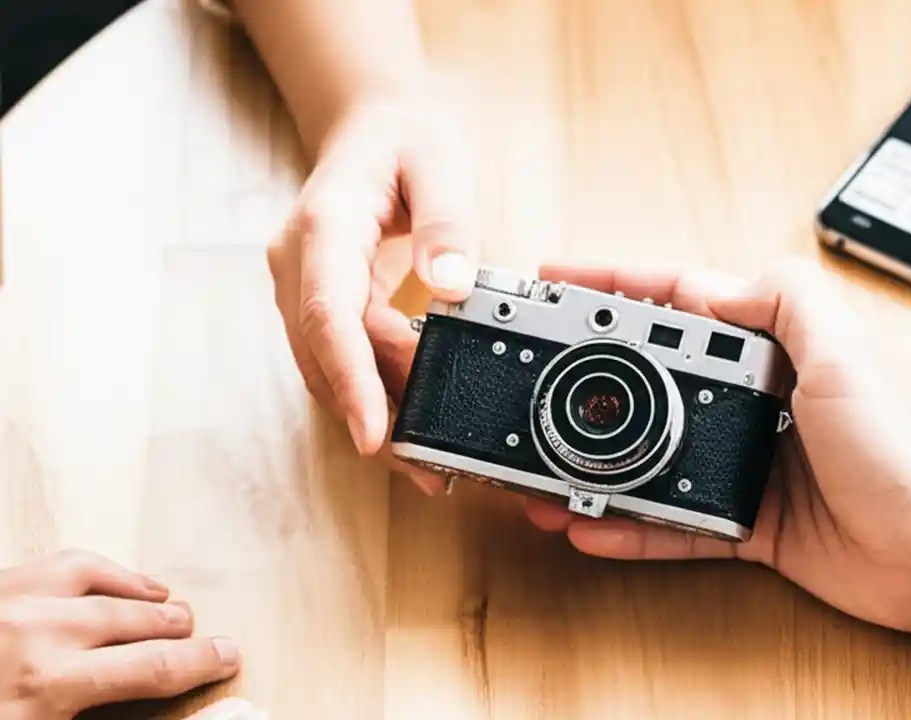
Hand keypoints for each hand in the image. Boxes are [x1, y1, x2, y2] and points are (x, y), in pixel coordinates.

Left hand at [0, 550, 240, 718]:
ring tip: (160, 597)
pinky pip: (54, 564)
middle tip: (194, 631)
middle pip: (132, 619)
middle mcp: (32, 634)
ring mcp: (7, 602)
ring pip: (92, 577)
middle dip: (172, 627)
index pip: (153, 667)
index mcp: (48, 684)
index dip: (199, 662)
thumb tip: (211, 709)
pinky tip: (104, 579)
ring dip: (135, 591)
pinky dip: (92, 570)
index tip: (226, 657)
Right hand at [267, 90, 474, 481]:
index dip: (350, 379)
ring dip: (376, 417)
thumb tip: (454, 283)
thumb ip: (447, 221)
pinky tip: (416, 424)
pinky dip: (377, 394)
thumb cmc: (404, 138)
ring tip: (430, 466)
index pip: (327, 315)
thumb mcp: (438, 160)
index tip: (373, 432)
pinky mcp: (323, 305)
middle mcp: (300, 265)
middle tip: (429, 471)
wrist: (372, 127)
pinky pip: (343, 360)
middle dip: (373, 418)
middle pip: (325, 359)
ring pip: (330, 370)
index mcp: (323, 228)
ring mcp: (305, 288)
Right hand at [523, 261, 910, 633]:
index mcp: (776, 346)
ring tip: (545, 472)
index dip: (613, 285)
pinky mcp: (751, 521)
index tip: (556, 279)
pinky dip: (633, 527)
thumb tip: (704, 286)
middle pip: (652, 377)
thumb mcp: (842, 345)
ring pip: (652, 455)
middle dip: (589, 375)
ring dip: (598, 463)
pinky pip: (676, 523)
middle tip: (533, 375)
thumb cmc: (903, 444)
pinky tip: (591, 527)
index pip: (679, 302)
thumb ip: (780, 297)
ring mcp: (750, 461)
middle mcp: (756, 399)